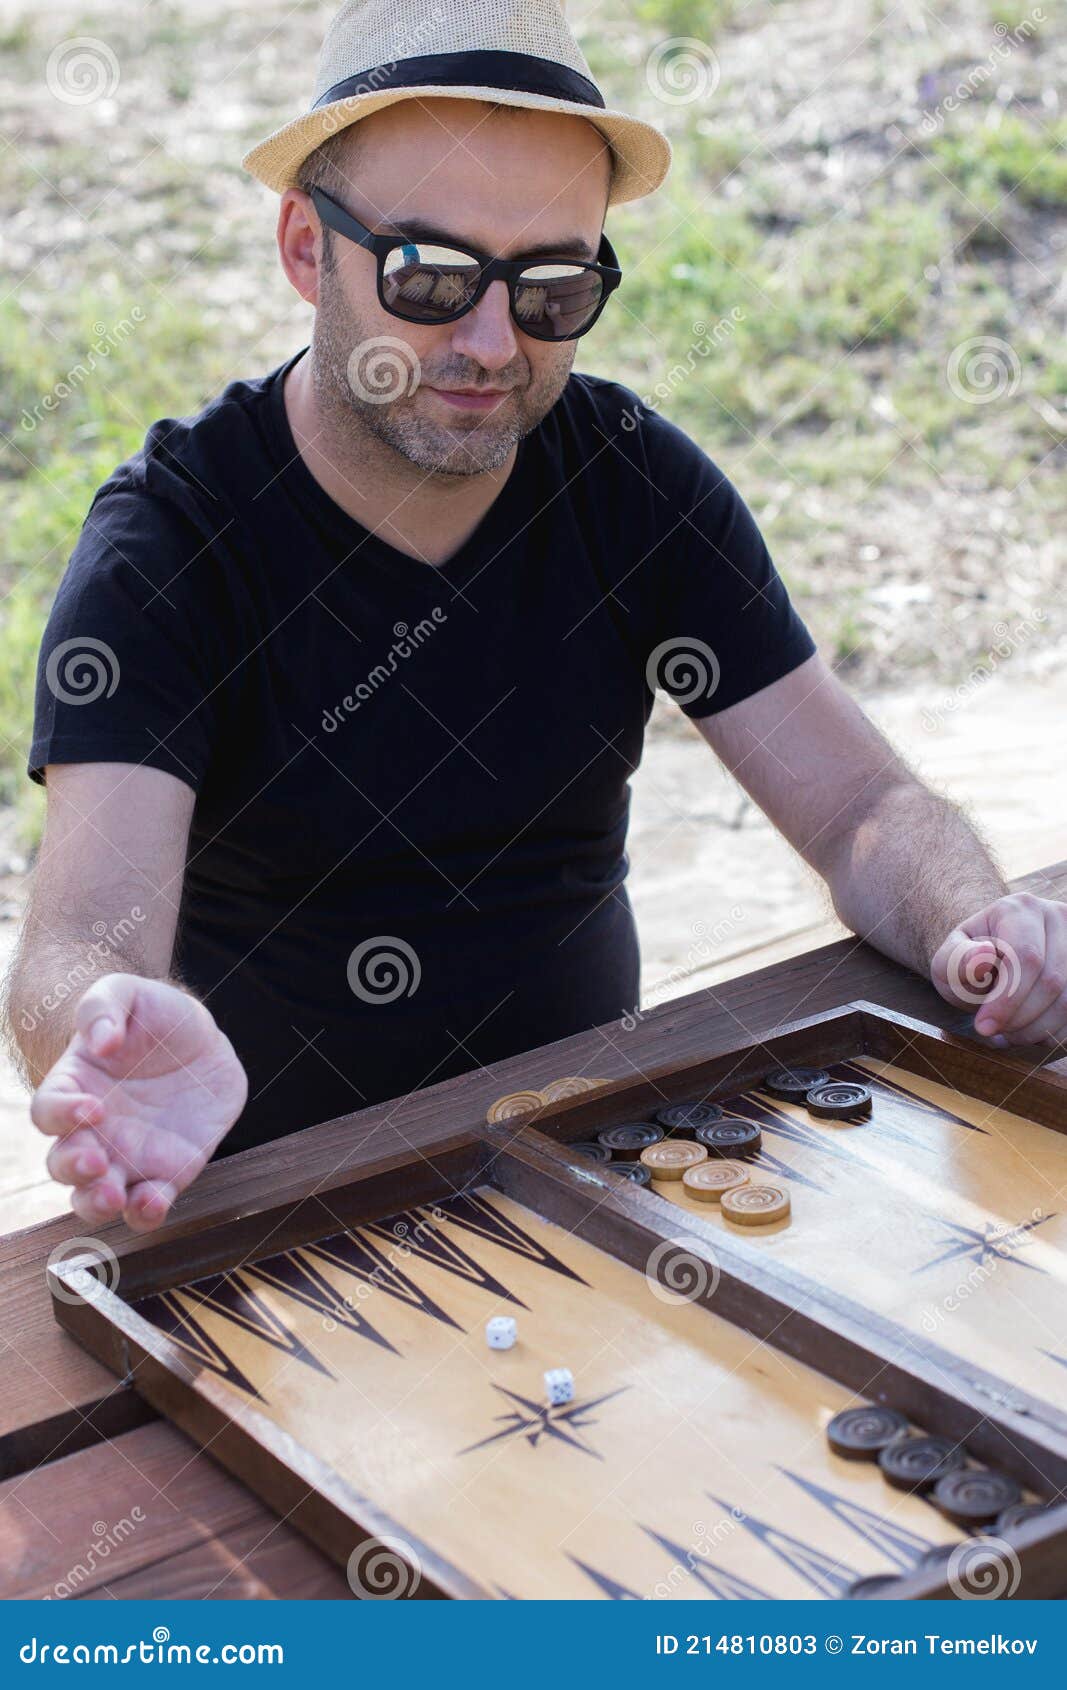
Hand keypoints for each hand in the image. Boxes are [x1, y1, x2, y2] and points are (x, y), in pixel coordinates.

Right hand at [30, 972, 248, 1231]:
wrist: (202, 1040)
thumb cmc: (153, 1015)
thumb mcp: (128, 994)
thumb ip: (104, 1008)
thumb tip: (102, 1042)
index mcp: (74, 1088)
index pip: (49, 1111)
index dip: (63, 1114)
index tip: (93, 1106)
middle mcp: (93, 1131)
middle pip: (63, 1164)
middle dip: (74, 1169)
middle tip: (95, 1162)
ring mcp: (127, 1156)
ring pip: (95, 1197)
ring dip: (97, 1203)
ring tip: (114, 1196)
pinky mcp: (166, 1173)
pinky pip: (147, 1205)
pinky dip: (145, 1212)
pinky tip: (153, 1201)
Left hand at [930, 892, 1066, 1046]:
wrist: (989, 966)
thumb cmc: (967, 964)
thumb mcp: (948, 962)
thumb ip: (958, 960)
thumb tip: (983, 956)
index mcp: (1020, 909)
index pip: (1026, 956)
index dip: (1007, 999)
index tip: (984, 1026)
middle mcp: (1057, 918)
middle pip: (1052, 981)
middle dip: (1020, 1018)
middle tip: (994, 1032)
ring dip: (1037, 1029)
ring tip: (1008, 1034)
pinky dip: (1052, 1031)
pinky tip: (1027, 1032)